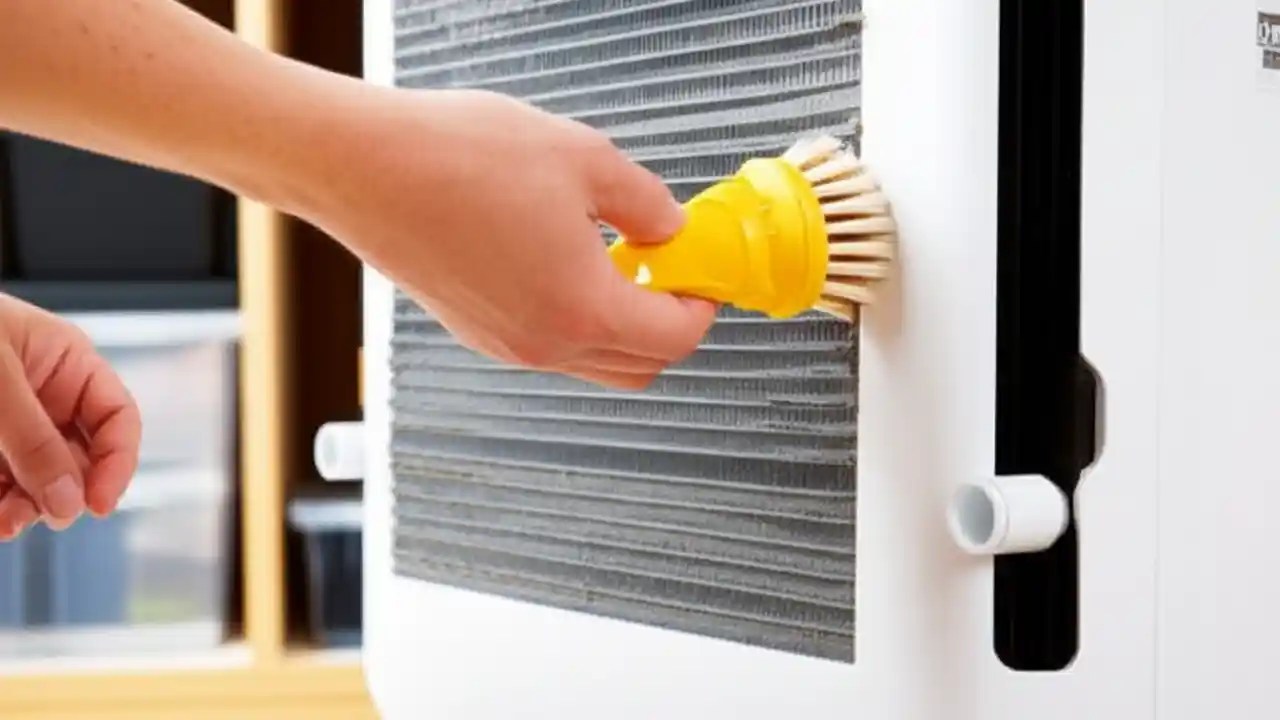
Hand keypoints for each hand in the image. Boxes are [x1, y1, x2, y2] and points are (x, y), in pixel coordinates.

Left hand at [0, 294, 140, 540]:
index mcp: (65, 362)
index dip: (117, 461)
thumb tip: (69, 501)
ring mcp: (10, 423)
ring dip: (26, 506)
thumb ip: (32, 441)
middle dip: (63, 492)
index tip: (98, 505)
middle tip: (45, 517)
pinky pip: (2, 483)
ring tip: (5, 522)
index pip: (116, 417)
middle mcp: (44, 395)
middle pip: (78, 456)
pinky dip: (0, 503)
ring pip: (38, 478)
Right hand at [294, 88, 717, 389]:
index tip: (702, 274)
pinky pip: (547, 343)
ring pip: (591, 361)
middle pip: (638, 368)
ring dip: (619, 322)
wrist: (362, 166)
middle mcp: (543, 345)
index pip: (675, 339)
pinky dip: (572, 316)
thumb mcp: (585, 159)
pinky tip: (560, 254)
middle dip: (666, 325)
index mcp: (582, 310)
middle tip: (667, 269)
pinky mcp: (474, 331)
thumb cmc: (458, 158)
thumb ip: (646, 203)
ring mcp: (504, 346)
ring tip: (611, 254)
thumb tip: (670, 227)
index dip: (702, 306)